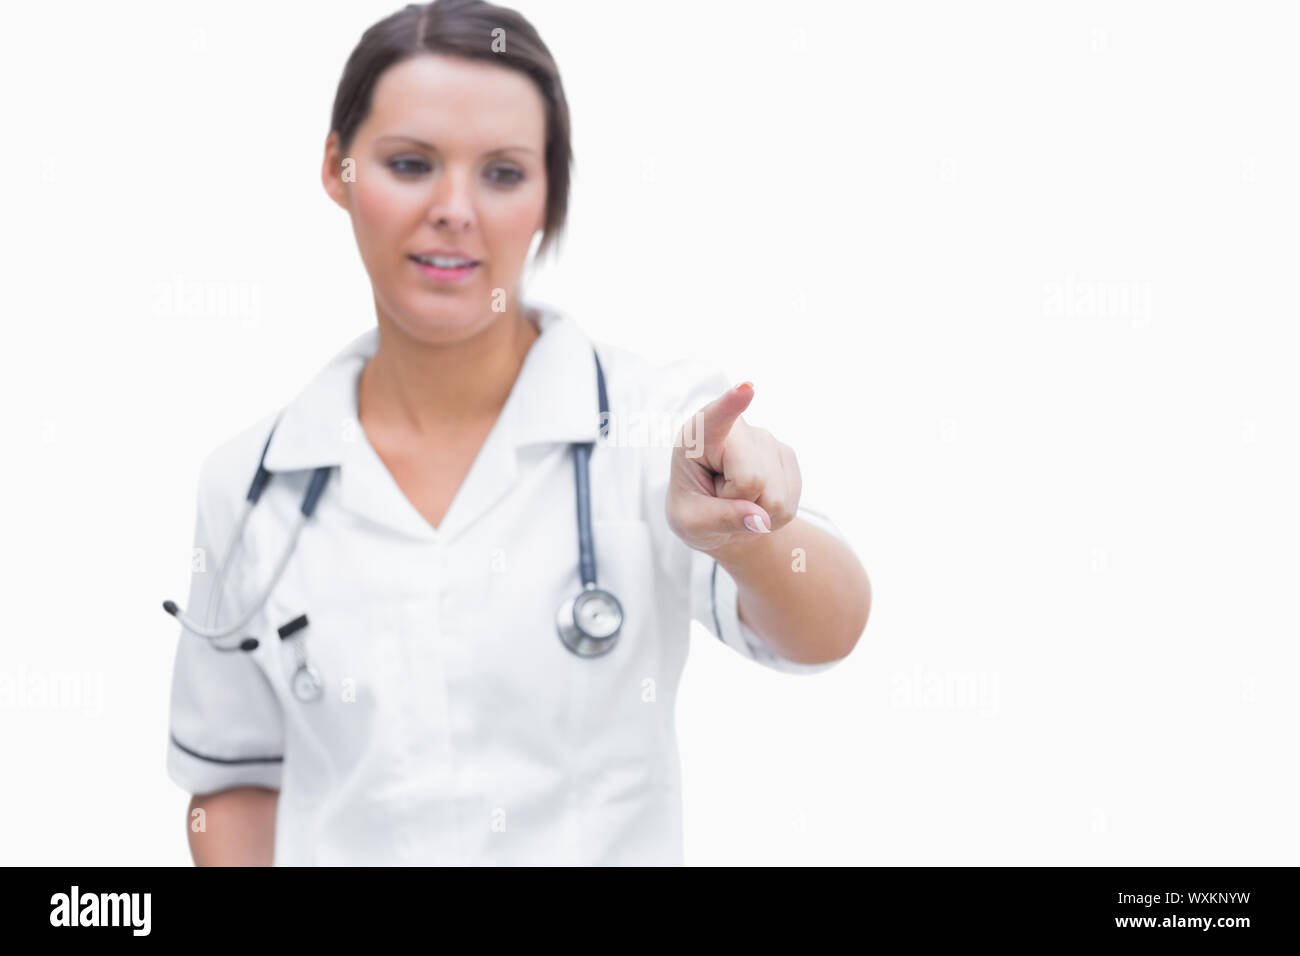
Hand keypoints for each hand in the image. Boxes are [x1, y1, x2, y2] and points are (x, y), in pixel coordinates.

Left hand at [665, 381, 801, 554]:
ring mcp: (767, 440)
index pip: (717, 419)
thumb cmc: (693, 510)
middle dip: (739, 503)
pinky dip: (772, 514)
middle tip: (719, 499)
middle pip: (752, 480)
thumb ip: (719, 520)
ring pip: (775, 496)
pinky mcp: (787, 456)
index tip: (746, 389)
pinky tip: (755, 501)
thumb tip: (761, 518)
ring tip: (736, 500)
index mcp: (698, 437)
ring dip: (757, 511)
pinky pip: (789, 504)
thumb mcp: (689, 523)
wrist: (716, 513)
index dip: (732, 404)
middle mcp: (736, 430)